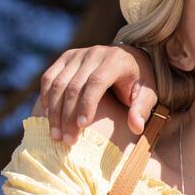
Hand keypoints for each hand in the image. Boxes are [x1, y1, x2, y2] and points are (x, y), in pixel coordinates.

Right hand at [38, 44, 157, 145]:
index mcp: (115, 60)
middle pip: (73, 85)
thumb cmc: (139, 81)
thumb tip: (136, 128)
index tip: (82, 126)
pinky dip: (46, 98)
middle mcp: (94, 54)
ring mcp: (77, 54)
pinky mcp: (65, 58)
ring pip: (57, 83)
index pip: (96, 82)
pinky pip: (49, 78)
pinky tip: (47, 117)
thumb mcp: (148, 94)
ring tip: (55, 134)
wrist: (130, 58)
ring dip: (53, 110)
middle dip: (68, 115)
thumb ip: (142, 109)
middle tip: (67, 140)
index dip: (87, 104)